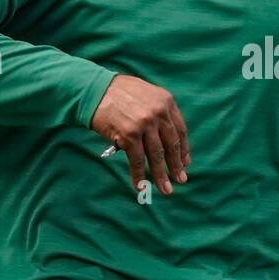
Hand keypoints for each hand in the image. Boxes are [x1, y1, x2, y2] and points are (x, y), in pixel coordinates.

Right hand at [90, 74, 188, 195]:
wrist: (93, 89)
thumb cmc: (118, 92)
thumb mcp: (146, 94)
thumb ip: (159, 110)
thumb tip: (167, 136)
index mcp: (166, 101)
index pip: (180, 130)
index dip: (183, 149)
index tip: (185, 163)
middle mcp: (159, 112)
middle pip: (171, 145)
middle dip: (176, 166)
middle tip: (181, 180)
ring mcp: (145, 124)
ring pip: (156, 156)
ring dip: (161, 175)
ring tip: (166, 190)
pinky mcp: (129, 135)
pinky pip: (137, 160)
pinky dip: (138, 176)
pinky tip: (140, 187)